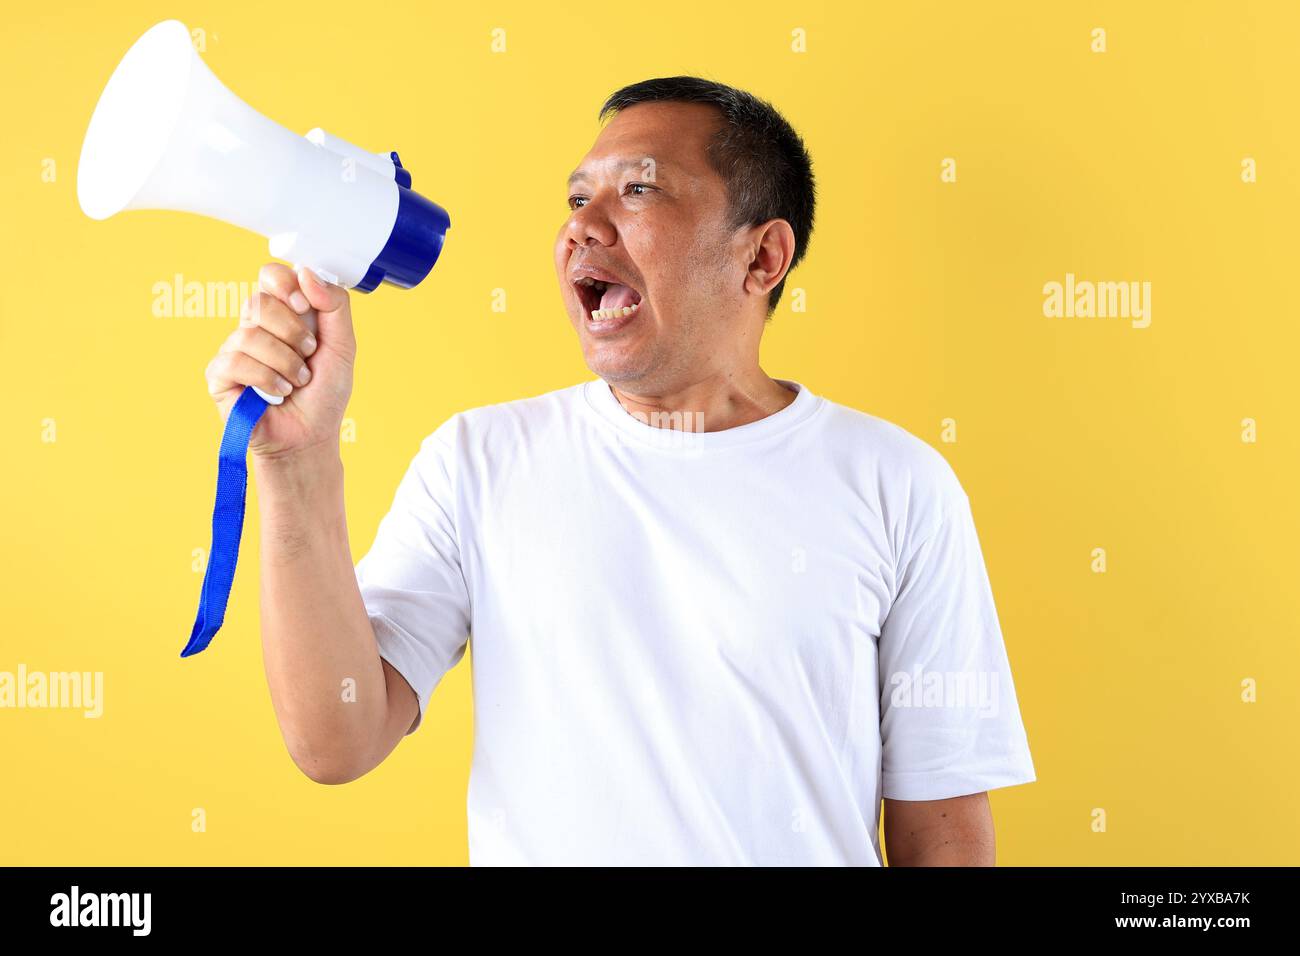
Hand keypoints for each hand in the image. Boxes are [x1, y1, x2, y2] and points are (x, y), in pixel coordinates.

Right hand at [205, 263, 356, 458]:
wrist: (311, 436)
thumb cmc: (324, 393)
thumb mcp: (343, 345)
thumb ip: (334, 306)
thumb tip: (306, 272)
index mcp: (283, 313)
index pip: (270, 275)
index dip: (286, 285)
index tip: (305, 307)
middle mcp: (254, 326)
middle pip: (259, 301)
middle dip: (292, 332)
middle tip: (307, 355)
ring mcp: (234, 349)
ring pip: (250, 334)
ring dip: (285, 363)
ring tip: (296, 382)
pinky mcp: (219, 375)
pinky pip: (236, 361)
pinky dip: (266, 379)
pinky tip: (277, 393)